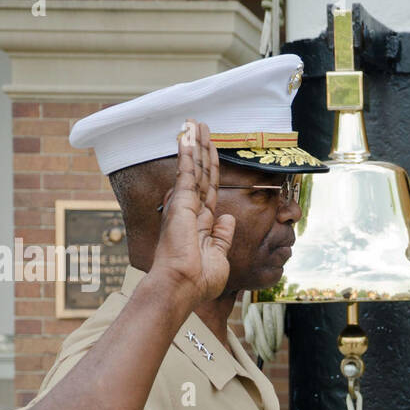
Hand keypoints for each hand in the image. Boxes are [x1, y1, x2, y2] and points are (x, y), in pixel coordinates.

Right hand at [149, 119, 235, 306]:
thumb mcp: (219, 256)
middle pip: (201, 174)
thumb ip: (222, 236)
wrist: (183, 286)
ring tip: (195, 123)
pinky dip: (188, 153)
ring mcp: (185, 205)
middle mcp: (191, 211)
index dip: (211, 170)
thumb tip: (228, 219)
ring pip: (194, 168)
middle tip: (200, 126)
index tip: (210, 152)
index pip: (209, 190)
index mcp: (201, 224)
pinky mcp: (181, 202)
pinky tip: (187, 136)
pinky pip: (187, 173)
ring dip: (195, 144)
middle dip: (202, 149)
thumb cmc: (199, 280)